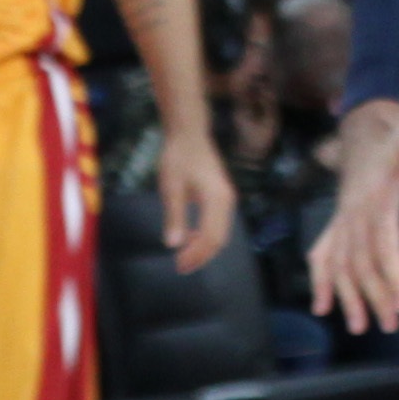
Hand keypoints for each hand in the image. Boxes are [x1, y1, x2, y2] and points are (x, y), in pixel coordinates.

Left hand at [159, 125, 237, 274]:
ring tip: (184, 256)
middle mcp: (227, 199)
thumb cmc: (178, 156)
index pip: (210, 237)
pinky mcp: (222, 195)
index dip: (196, 255)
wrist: (189, 132)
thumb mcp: (171, 187)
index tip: (178, 265)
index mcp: (217, 198)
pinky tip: (190, 237)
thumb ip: (174, 216)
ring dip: (204, 248)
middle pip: (219, 238)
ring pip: (221, 232)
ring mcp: (226, 197)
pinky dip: (207, 236)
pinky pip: (219, 223)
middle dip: (201, 256)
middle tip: (180, 266)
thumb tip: (173, 245)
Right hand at [308, 96, 398, 331]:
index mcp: (374, 194)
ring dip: (349, 296)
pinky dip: (320, 277)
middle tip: (391, 325)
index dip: (392, 273)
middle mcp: (354, 210)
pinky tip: (321, 305)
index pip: (383, 240)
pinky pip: (324, 250)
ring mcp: (343, 215)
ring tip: (359, 327)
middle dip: (375, 296)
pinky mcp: (339, 217)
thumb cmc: (392, 127)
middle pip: (362, 260)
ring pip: (342, 262)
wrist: (364, 116)